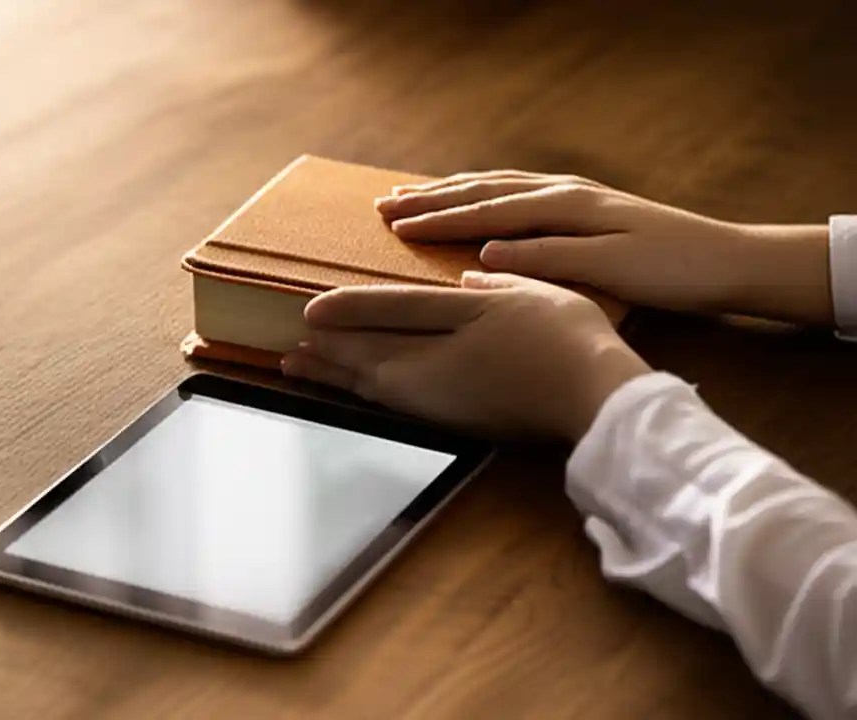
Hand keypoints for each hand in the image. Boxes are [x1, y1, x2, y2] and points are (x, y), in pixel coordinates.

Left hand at [281, 272, 650, 441]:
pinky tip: (354, 389)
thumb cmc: (571, 341)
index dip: (346, 308)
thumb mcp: (533, 292)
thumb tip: (463, 279)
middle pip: (366, 352)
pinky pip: (391, 401)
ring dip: (333, 373)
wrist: (598, 400)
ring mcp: (441, 394)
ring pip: (372, 381)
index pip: (387, 309)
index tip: (309, 310)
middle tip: (287, 346)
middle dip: (325, 349)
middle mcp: (437, 359)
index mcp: (456, 318)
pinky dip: (361, 391)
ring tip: (300, 366)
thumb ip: (492, 284)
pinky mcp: (451, 418)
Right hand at [374, 171, 831, 325]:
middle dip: (431, 198)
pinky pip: (518, 192)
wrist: (729, 261)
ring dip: (452, 190)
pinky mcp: (585, 205)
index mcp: (567, 207)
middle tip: (384, 205)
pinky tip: (473, 196)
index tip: (396, 226)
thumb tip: (484, 252)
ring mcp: (576, 195)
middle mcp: (566, 192)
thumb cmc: (672, 271)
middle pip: (485, 190)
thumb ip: (545, 257)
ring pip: (499, 185)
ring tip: (412, 193)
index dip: (438, 220)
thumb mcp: (610, 269)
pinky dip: (484, 193)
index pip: (487, 213)